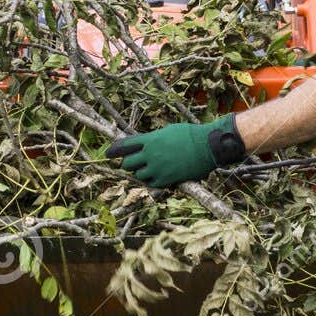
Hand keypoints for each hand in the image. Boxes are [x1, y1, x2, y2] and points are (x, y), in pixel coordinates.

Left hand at [107, 116, 236, 187]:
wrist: (208, 146)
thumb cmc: (190, 135)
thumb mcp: (168, 131)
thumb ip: (153, 139)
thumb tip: (143, 144)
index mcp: (149, 140)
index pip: (124, 146)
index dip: (114, 150)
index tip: (108, 154)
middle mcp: (150, 154)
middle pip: (127, 163)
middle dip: (129, 164)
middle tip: (134, 164)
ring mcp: (157, 168)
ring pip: (138, 175)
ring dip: (141, 173)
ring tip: (149, 170)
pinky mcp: (166, 179)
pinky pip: (151, 184)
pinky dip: (152, 181)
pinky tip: (157, 177)